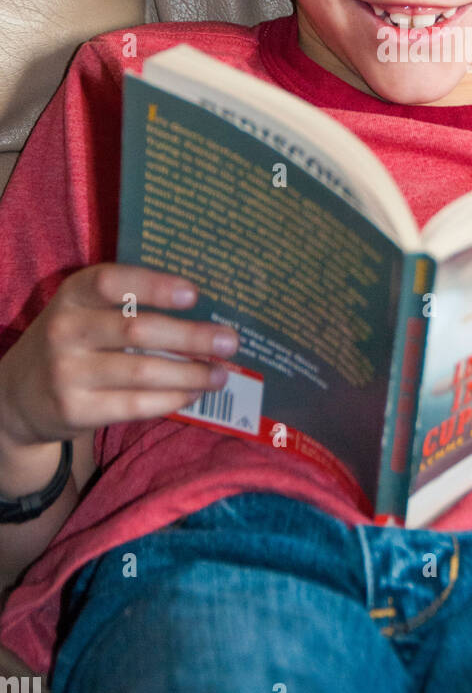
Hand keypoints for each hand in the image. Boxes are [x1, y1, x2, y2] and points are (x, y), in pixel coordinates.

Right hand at [0, 263, 238, 447]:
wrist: (18, 395)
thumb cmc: (73, 340)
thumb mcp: (84, 310)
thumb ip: (129, 302)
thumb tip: (204, 306)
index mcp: (73, 294)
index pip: (113, 282)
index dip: (155, 286)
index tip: (195, 293)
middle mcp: (66, 330)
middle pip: (138, 331)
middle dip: (191, 336)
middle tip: (230, 341)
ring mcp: (68, 373)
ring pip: (143, 372)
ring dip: (190, 373)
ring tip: (220, 374)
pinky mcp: (75, 410)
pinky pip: (135, 405)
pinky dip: (171, 399)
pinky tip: (194, 394)